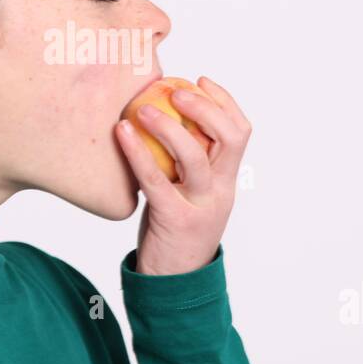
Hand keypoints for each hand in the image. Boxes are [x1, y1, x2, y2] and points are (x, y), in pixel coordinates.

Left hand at [114, 76, 251, 274]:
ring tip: (142, 107)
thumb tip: (163, 116)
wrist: (173, 285)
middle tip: (174, 90)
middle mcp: (221, 191)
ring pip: (195, 156)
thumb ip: (186, 164)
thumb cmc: (174, 230)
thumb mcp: (190, 194)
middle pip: (229, 138)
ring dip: (169, 125)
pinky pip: (156, 179)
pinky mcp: (174, 219)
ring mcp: (201, 206)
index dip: (224, 101)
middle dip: (204, 107)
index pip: (240, 132)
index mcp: (227, 181)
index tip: (201, 79)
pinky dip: (138, 151)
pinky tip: (122, 132)